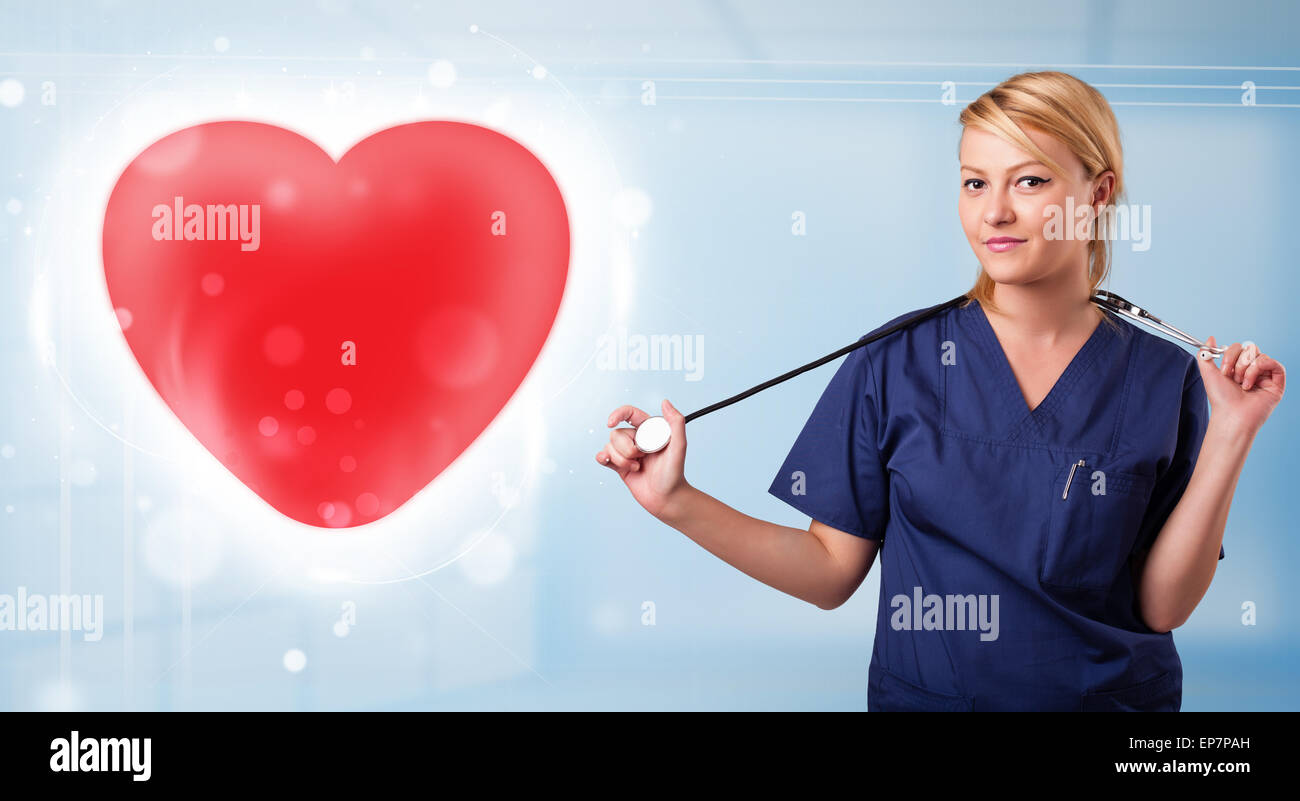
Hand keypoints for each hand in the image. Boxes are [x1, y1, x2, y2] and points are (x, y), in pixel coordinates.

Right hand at [595, 399, 690, 519]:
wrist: (667, 498)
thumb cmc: (675, 473)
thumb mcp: (679, 446)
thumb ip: (676, 423)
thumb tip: (665, 402)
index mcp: (649, 430)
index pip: (629, 413)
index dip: (617, 414)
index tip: (611, 422)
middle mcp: (636, 439)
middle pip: (617, 434)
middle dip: (627, 449)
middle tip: (643, 459)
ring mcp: (627, 453)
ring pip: (610, 446)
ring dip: (622, 459)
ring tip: (637, 468)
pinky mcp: (620, 466)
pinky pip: (604, 456)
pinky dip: (604, 458)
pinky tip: (608, 461)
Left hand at [1196, 336, 1284, 433]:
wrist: (1231, 415)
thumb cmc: (1221, 398)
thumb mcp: (1208, 373)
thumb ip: (1206, 354)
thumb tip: (1210, 338)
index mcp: (1238, 367)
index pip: (1238, 347)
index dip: (1229, 354)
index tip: (1223, 370)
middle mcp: (1252, 369)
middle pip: (1249, 347)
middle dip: (1237, 361)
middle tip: (1231, 377)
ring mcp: (1265, 375)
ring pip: (1259, 354)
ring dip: (1246, 368)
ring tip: (1242, 384)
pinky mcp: (1277, 382)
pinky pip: (1273, 363)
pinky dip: (1259, 369)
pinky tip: (1250, 384)